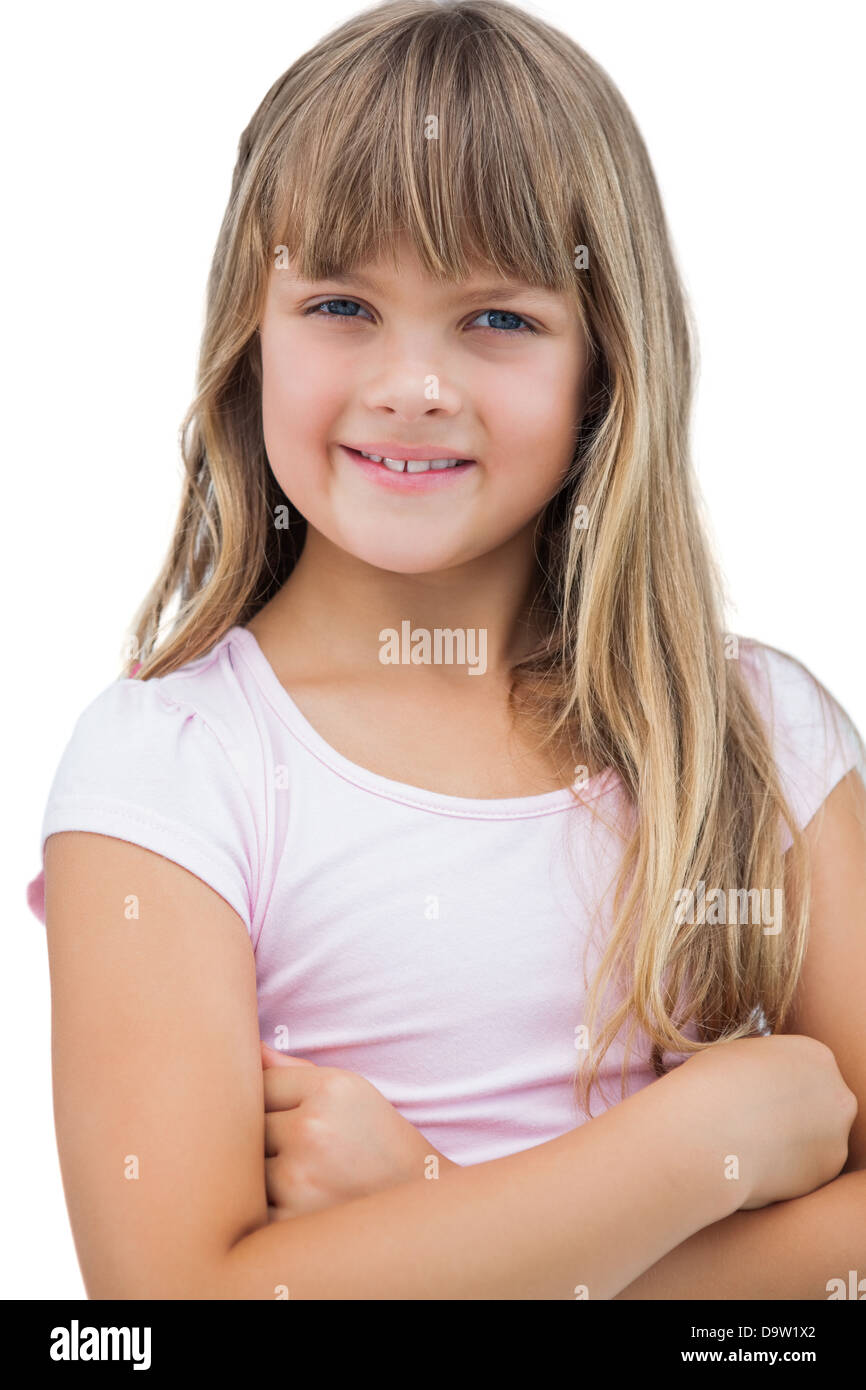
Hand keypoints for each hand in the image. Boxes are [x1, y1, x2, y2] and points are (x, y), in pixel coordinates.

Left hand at [260, 1041, 453, 1218]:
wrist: (416, 1201)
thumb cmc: (377, 1140)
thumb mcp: (347, 1090)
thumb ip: (292, 1070)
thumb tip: (248, 1048)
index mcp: (329, 1091)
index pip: (261, 1083)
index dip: (269, 1101)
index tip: (289, 1116)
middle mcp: (312, 1131)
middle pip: (246, 1124)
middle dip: (260, 1137)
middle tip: (290, 1149)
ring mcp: (298, 1180)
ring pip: (244, 1166)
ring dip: (258, 1173)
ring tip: (298, 1176)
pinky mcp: (289, 1222)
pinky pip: (249, 1204)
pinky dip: (263, 1206)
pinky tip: (296, 1203)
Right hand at [672, 1033, 856, 1209]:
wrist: (706, 1134)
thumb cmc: (711, 1084)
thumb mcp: (741, 1053)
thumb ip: (767, 1066)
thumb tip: (766, 1079)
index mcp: (816, 1055)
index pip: (806, 1069)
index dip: (778, 1083)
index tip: (756, 1093)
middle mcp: (838, 1094)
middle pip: (821, 1103)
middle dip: (795, 1113)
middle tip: (758, 1121)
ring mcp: (837, 1135)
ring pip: (817, 1139)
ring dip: (793, 1142)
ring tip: (753, 1143)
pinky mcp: (827, 1171)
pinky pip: (809, 1168)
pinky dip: (788, 1168)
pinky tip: (759, 1162)